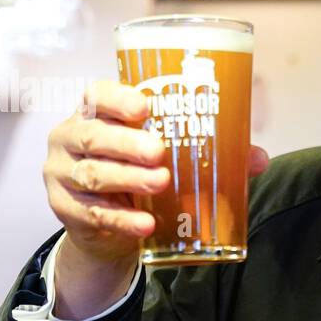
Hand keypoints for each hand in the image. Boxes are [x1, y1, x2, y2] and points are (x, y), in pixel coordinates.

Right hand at [43, 80, 268, 315]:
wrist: (104, 225)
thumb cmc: (136, 172)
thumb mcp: (164, 156)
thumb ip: (209, 152)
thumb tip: (258, 158)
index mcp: (95, 114)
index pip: (96, 95)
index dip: (117, 98)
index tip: (145, 106)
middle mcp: (71, 138)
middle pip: (93, 136)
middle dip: (127, 143)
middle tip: (159, 152)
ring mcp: (62, 174)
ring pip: (93, 175)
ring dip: (128, 179)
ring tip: (161, 183)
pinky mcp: (65, 209)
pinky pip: (95, 214)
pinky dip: (123, 220)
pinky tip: (145, 224)